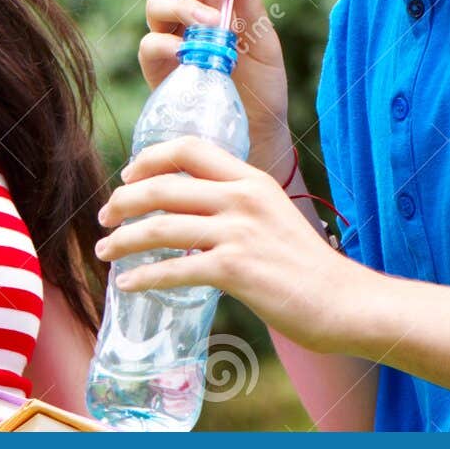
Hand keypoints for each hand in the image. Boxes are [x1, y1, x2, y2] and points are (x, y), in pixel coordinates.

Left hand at [94, 137, 376, 354]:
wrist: (344, 300)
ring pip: (161, 227)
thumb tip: (189, 214)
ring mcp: (238, 232)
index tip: (128, 175)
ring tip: (105, 252)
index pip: (190, 148)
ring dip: (124, 239)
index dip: (151, 157)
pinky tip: (129, 285)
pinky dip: (145, 277)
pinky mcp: (235, 269)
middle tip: (104, 217)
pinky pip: (175, 270)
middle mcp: (242, 198)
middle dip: (124, 201)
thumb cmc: (305, 264)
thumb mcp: (272, 213)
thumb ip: (235, 205)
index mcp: (251, 178)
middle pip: (164, 186)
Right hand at [141, 0, 292, 175]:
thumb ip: (252, 9)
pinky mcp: (157, 68)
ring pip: (157, 1)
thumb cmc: (262, 84)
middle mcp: (185, 6)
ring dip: (184, 6)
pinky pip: (150, 45)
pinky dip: (167, 44)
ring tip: (212, 25)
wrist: (257, 132)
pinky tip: (188, 52)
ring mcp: (169, 36)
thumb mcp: (265, 44)